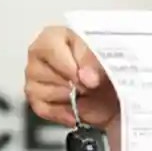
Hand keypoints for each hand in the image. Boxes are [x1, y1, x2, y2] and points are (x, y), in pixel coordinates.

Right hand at [24, 25, 121, 150]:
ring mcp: (36, 78)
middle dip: (71, 84)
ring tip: (84, 95)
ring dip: (67, 98)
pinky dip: (61, 113)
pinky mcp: (38, 99)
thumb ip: (97, 63)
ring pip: (42, 92)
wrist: (116, 93)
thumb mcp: (109, 59)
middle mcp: (41, 55)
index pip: (50, 48)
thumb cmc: (109, 68)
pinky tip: (75, 111)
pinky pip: (41, 108)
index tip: (89, 79)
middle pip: (44, 73)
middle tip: (91, 87)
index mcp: (55, 36)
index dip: (70, 65)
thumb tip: (87, 77)